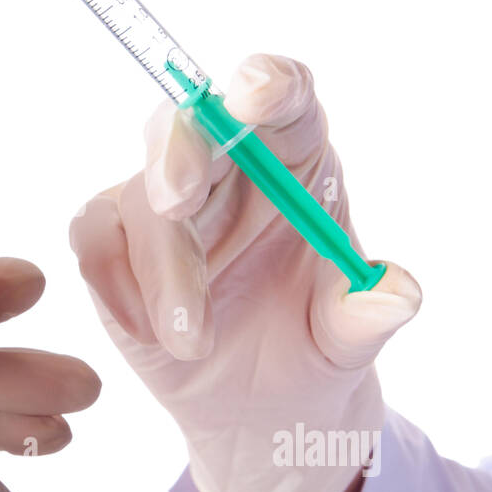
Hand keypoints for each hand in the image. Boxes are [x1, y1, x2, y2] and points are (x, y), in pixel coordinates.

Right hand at [69, 54, 420, 491]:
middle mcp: (229, 165)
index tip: (256, 91)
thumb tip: (397, 293)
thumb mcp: (349, 339)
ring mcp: (167, 199)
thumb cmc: (311, 348)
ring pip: (141, 196)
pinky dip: (114, 283)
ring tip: (193, 341)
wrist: (260, 407)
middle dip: (179, 153)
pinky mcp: (118, 239)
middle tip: (177, 202)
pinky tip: (146, 331)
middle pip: (192, 122)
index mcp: (296, 158)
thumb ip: (367, 313)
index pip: (285, 97)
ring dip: (162, 267)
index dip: (269, 84)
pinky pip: (95, 237)